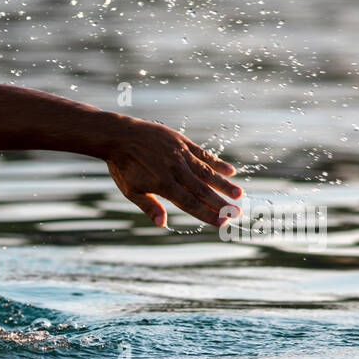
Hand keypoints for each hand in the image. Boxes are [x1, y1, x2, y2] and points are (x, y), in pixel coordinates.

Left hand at [104, 119, 241, 227]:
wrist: (119, 135)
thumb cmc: (123, 166)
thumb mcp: (131, 189)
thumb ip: (149, 206)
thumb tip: (163, 223)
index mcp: (163, 184)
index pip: (189, 203)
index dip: (206, 213)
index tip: (221, 222)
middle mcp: (175, 170)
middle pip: (202, 190)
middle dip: (220, 203)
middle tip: (236, 213)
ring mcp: (180, 155)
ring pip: (207, 172)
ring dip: (223, 184)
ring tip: (239, 195)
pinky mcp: (182, 142)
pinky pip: (203, 154)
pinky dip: (217, 163)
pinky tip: (230, 171)